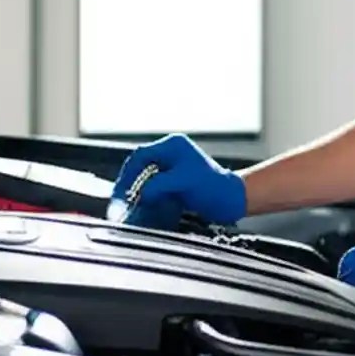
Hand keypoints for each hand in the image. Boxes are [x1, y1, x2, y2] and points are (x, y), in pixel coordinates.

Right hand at [110, 134, 246, 225]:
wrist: (233, 200)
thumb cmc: (215, 187)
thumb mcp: (183, 182)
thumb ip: (159, 185)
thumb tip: (140, 193)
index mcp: (172, 146)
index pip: (140, 156)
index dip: (128, 174)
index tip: (122, 191)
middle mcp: (171, 155)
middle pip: (140, 168)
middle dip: (130, 185)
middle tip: (122, 201)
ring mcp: (172, 169)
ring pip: (145, 179)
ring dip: (137, 193)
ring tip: (129, 207)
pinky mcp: (174, 184)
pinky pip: (154, 189)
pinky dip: (147, 199)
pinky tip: (142, 209)